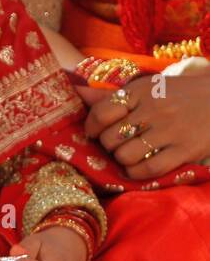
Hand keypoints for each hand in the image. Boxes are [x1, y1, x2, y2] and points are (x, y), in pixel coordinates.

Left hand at [83, 73, 209, 178]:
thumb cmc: (178, 94)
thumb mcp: (147, 87)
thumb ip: (111, 95)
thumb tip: (75, 92)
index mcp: (141, 91)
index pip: (101, 113)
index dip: (92, 126)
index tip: (95, 131)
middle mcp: (154, 110)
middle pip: (110, 138)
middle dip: (108, 145)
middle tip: (117, 143)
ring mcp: (171, 131)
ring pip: (125, 156)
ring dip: (122, 159)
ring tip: (130, 154)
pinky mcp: (186, 150)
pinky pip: (148, 169)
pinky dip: (137, 173)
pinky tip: (138, 168)